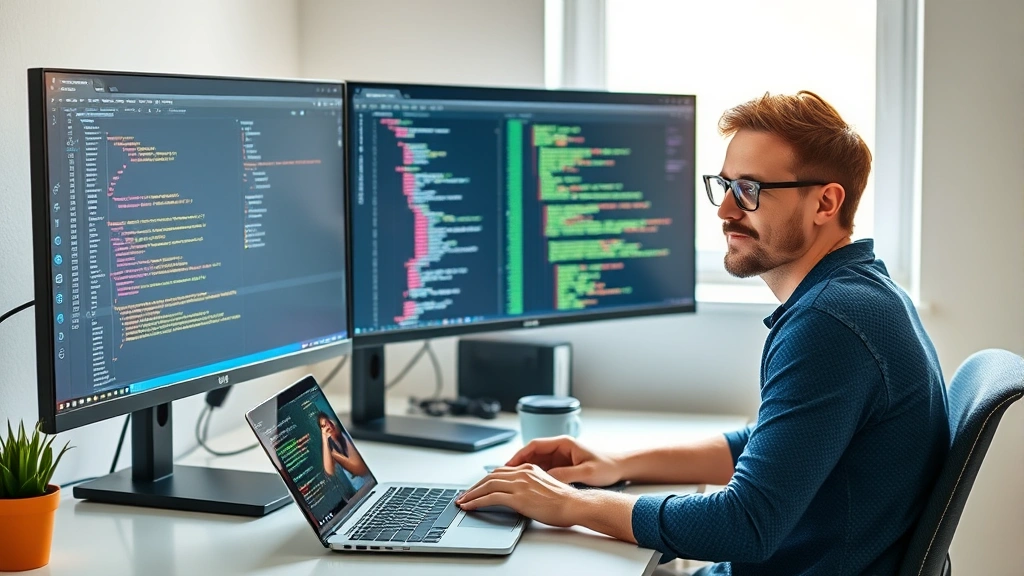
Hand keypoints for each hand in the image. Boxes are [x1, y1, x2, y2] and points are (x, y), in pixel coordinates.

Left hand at [456, 464, 583, 526]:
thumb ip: (529, 486)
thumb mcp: (544, 486)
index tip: (477, 488)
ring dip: (472, 494)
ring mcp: (519, 484)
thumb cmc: (564, 501)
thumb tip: (517, 495)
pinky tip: (470, 507)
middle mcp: (522, 473)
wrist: (574, 505)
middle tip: (465, 495)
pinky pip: (491, 497)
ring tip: (463, 502)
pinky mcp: (518, 497)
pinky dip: (477, 501)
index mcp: (529, 468)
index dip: (485, 480)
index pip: (500, 472)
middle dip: (475, 486)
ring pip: (487, 485)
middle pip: (491, 476)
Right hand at [506, 436, 622, 486]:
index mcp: (563, 443)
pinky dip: (534, 477)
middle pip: (531, 454)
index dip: (519, 455)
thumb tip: (546, 480)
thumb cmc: (606, 466)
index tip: (508, 465)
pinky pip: (543, 470)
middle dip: (517, 465)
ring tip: (511, 483)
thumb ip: (565, 475)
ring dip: (524, 472)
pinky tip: (527, 487)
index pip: (534, 446)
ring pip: (535, 463)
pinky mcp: (562, 466)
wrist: (620, 468)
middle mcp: (559, 448)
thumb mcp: (586, 472)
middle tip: (504, 477)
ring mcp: (560, 457)